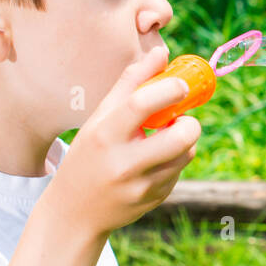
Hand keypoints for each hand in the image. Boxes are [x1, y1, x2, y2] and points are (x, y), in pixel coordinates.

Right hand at [47, 46, 199, 238]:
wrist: (74, 212)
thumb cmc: (89, 155)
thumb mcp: (99, 119)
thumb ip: (130, 84)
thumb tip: (162, 52)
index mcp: (104, 135)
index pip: (142, 104)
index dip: (170, 89)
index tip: (182, 83)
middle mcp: (123, 163)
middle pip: (181, 136)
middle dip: (190, 121)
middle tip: (181, 117)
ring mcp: (141, 186)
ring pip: (186, 153)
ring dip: (184, 140)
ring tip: (163, 137)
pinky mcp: (154, 199)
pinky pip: (179, 171)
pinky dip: (174, 160)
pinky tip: (152, 162)